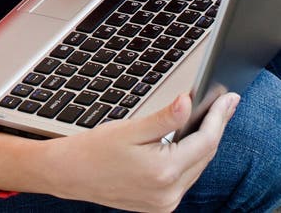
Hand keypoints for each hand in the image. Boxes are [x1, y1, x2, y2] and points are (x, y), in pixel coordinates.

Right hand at [41, 90, 239, 212]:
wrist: (72, 175)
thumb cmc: (95, 149)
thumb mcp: (130, 128)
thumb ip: (164, 118)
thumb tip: (189, 101)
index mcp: (163, 172)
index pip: (205, 141)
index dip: (219, 117)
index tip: (228, 98)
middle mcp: (169, 193)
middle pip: (205, 154)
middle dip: (217, 126)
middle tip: (226, 101)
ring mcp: (166, 202)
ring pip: (197, 166)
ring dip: (206, 141)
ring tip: (213, 116)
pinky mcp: (161, 204)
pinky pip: (186, 177)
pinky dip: (192, 156)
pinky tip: (193, 139)